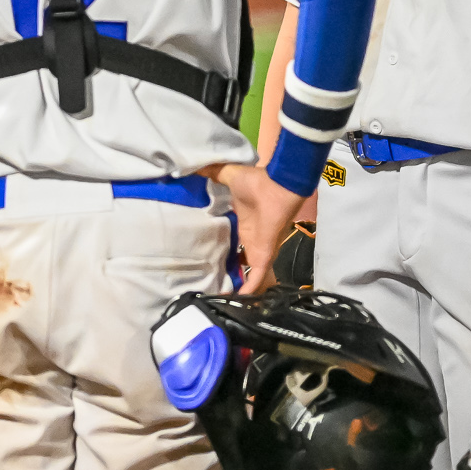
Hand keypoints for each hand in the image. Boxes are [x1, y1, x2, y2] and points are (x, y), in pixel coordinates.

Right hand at [213, 162, 307, 294]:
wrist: (279, 186)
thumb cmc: (256, 182)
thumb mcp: (229, 176)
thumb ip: (212, 172)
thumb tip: (192, 165)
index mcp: (241, 225)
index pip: (228, 243)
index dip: (217, 251)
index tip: (200, 259)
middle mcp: (248, 240)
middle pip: (236, 262)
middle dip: (224, 273)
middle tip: (204, 284)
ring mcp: (257, 250)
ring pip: (247, 275)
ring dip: (236, 287)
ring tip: (216, 300)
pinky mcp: (263, 256)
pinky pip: (256, 279)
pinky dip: (248, 292)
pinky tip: (234, 304)